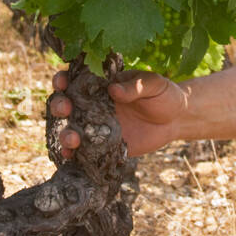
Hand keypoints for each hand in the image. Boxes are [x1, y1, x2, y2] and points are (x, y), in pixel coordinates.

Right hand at [57, 69, 187, 158]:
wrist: (176, 120)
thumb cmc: (164, 95)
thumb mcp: (154, 84)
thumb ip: (135, 86)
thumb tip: (114, 90)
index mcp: (103, 84)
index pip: (77, 79)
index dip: (64, 79)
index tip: (62, 82)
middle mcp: (94, 104)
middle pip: (67, 103)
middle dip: (59, 105)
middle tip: (66, 108)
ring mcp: (97, 125)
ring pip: (71, 128)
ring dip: (65, 133)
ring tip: (72, 139)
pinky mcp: (104, 145)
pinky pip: (84, 151)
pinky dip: (73, 155)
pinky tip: (70, 157)